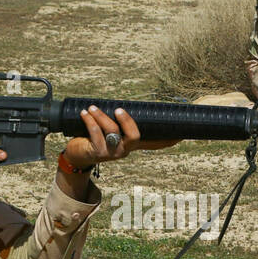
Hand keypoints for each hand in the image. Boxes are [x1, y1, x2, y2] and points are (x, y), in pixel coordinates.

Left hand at [62, 105, 178, 169]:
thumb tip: (125, 102)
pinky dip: (89, 121)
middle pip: (134, 136)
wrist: (77, 156)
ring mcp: (112, 154)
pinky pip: (95, 134)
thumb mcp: (109, 130)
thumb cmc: (94, 139)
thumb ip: (118, 120)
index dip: (168, 139)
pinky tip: (84, 113)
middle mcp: (125, 150)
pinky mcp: (98, 154)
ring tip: (91, 107)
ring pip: (112, 131)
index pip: (154, 143)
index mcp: (132, 144)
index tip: (181, 134)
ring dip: (100, 116)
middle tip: (117, 108)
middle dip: (127, 120)